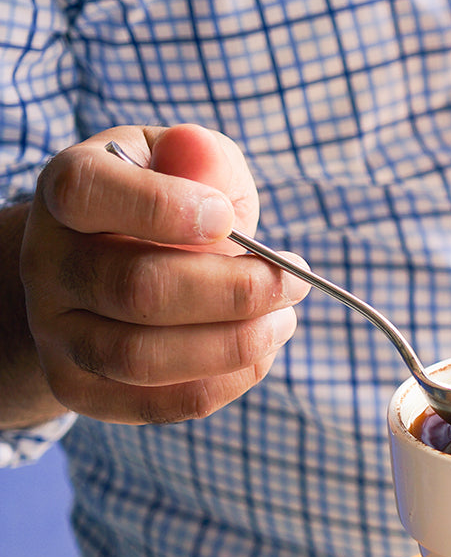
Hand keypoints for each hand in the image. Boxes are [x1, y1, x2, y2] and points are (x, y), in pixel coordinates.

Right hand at [19, 124, 309, 423]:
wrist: (113, 259)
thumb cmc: (169, 200)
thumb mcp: (187, 161)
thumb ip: (200, 157)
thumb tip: (198, 153)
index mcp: (69, 190)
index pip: (89, 195)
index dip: (163, 208)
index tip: (229, 219)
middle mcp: (48, 262)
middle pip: (135, 290)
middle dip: (235, 290)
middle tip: (295, 279)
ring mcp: (56, 330)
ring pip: (140, 358)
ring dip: (233, 344)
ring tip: (283, 319)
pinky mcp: (78, 385)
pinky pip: (150, 403)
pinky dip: (220, 384)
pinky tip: (259, 354)